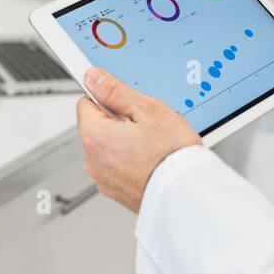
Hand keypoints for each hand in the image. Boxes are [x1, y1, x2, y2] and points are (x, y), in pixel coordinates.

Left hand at [76, 67, 201, 212]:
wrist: (187, 194)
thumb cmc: (171, 155)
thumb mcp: (148, 110)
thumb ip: (115, 91)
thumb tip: (94, 79)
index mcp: (94, 137)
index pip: (85, 102)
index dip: (107, 97)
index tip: (123, 99)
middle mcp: (92, 161)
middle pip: (97, 126)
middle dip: (118, 120)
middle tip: (146, 124)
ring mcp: (102, 179)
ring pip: (108, 146)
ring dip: (124, 141)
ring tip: (152, 145)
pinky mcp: (115, 191)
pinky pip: (116, 166)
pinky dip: (129, 160)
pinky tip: (150, 160)